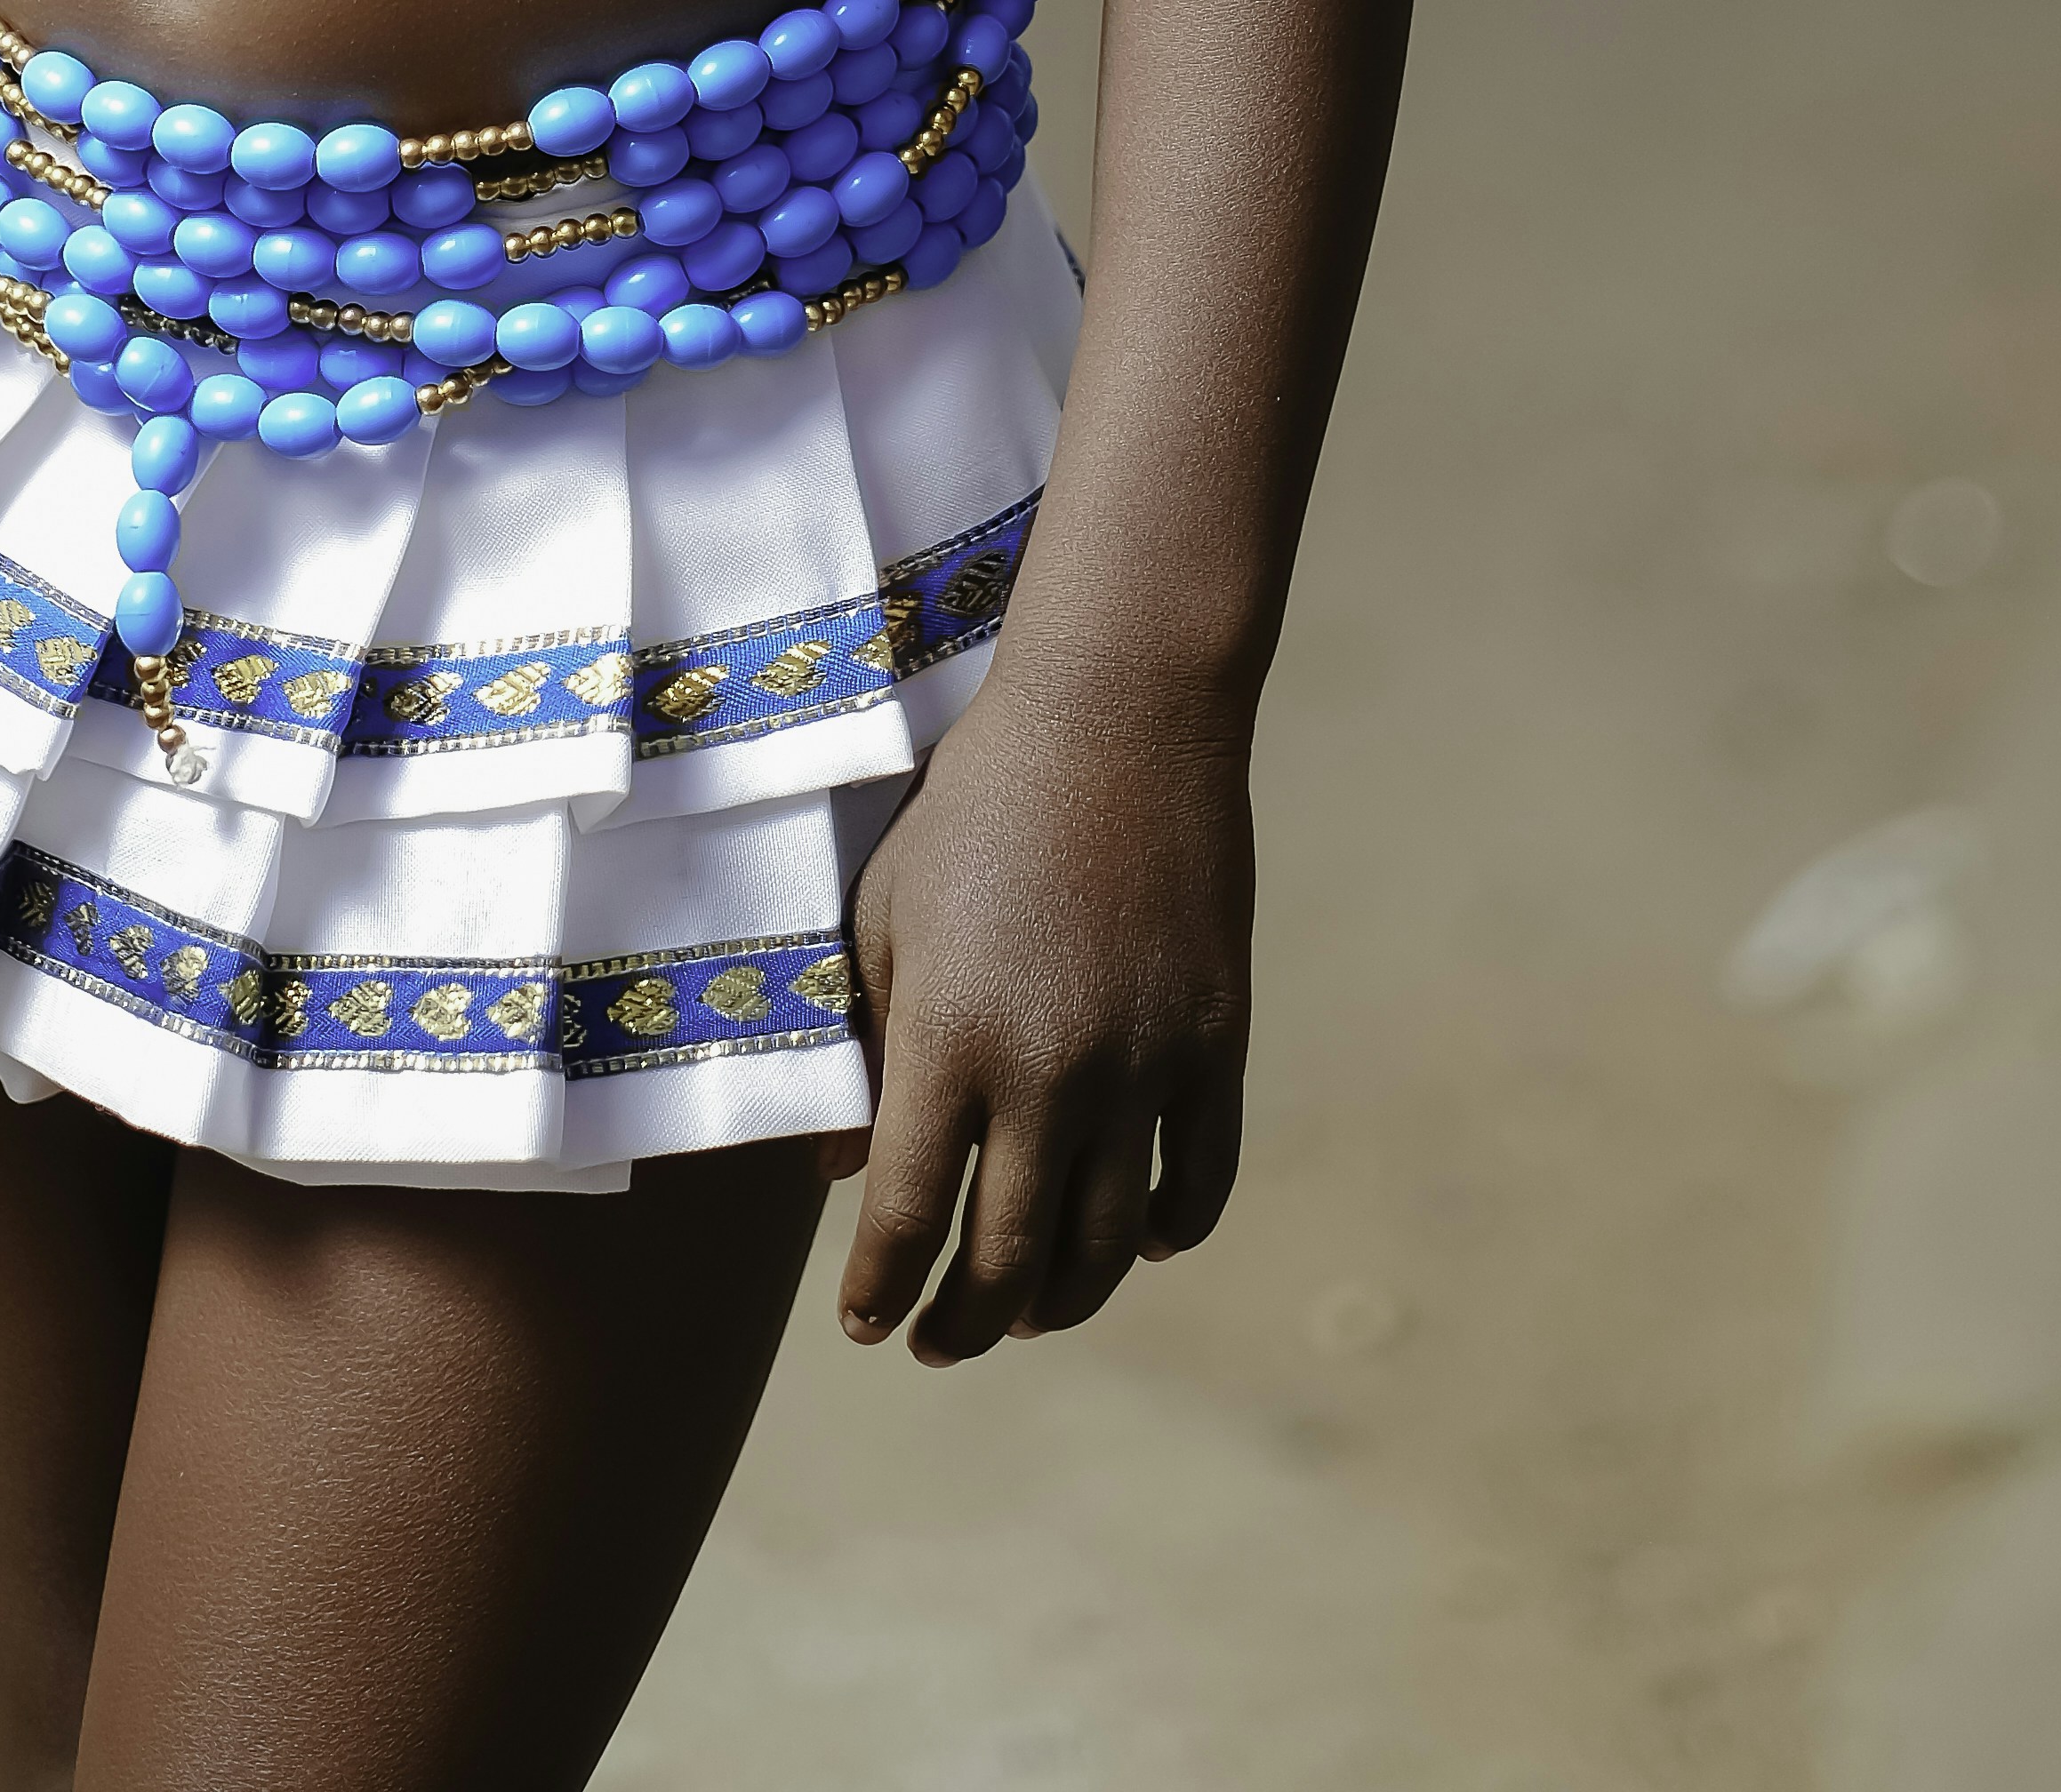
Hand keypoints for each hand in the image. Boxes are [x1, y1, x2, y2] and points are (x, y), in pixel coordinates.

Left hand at [835, 682, 1253, 1361]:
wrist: (1116, 716)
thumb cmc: (977, 802)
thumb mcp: (888, 912)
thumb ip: (868, 1046)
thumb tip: (846, 1171)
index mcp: (951, 1038)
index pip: (908, 1216)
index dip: (881, 1290)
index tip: (866, 1327)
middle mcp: (1050, 1071)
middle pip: (1007, 1257)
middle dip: (964, 1322)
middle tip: (939, 1344)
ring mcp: (1143, 1064)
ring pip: (1108, 1243)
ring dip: (1061, 1299)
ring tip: (1027, 1313)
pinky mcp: (1214, 1042)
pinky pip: (1200, 1179)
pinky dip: (1171, 1232)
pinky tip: (1142, 1246)